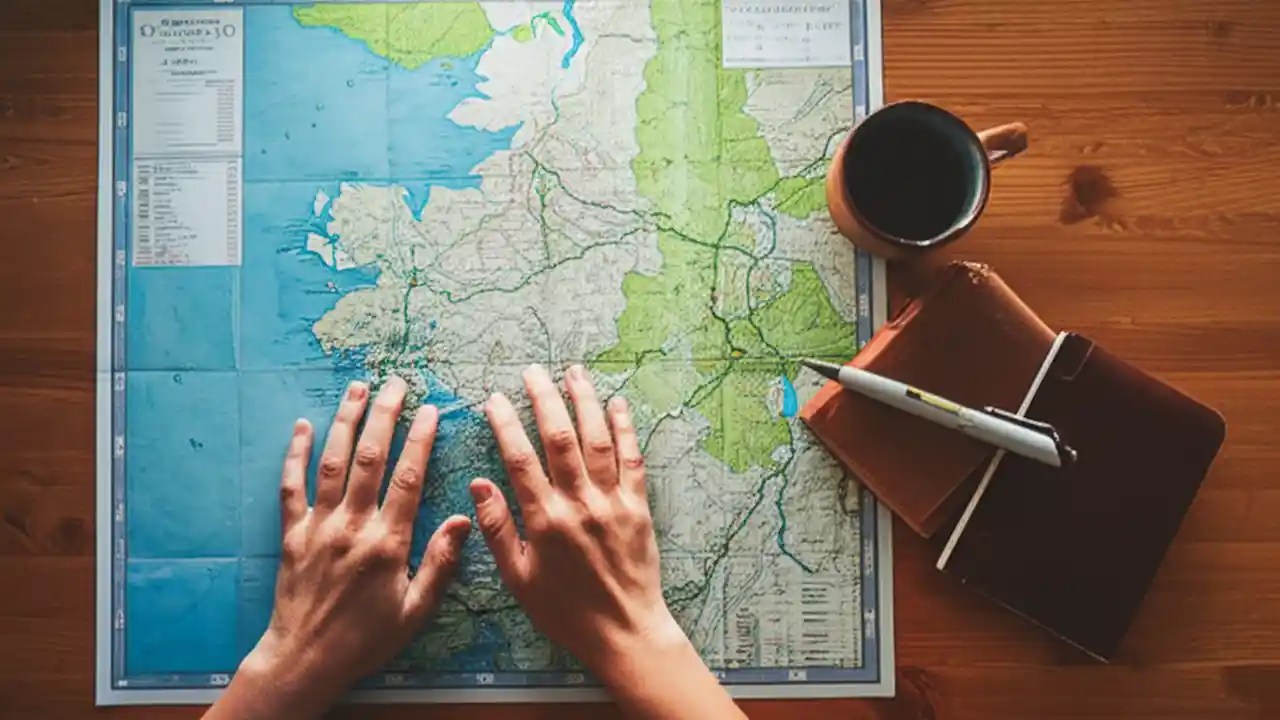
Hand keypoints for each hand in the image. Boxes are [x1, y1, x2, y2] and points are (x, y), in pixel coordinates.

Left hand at [206, 378, 471, 719]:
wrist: (305, 660)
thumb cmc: (366, 639)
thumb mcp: (415, 609)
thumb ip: (440, 563)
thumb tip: (464, 520)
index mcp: (386, 543)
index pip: (408, 478)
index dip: (421, 440)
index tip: (432, 410)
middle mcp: (351, 526)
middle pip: (369, 458)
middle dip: (384, 415)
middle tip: (396, 383)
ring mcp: (318, 526)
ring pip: (332, 463)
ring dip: (345, 421)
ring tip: (357, 388)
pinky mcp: (291, 533)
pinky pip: (291, 486)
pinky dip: (296, 454)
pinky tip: (302, 426)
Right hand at [470, 365, 744, 718]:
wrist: (624, 631)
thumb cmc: (565, 611)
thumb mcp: (518, 579)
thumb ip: (498, 530)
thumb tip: (479, 485)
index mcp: (545, 521)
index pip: (520, 459)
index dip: (505, 424)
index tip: (493, 399)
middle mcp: (580, 504)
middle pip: (560, 438)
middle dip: (544, 399)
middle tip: (532, 371)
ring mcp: (612, 502)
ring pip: (598, 439)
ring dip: (585, 401)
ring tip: (573, 372)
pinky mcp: (638, 506)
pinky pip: (633, 459)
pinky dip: (625, 428)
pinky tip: (617, 404)